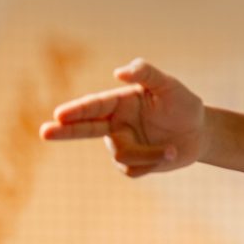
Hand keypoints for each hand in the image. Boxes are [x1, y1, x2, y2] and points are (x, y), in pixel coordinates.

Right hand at [39, 58, 206, 177]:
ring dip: (150, 155)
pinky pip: (133, 170)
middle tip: (44, 132)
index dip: (77, 110)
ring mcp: (121, 144)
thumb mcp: (169, 86)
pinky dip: (153, 163)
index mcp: (119, 102)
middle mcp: (114, 123)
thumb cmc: (183, 104)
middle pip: (83, 129)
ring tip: (173, 149)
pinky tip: (169, 155)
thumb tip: (120, 72)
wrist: (199, 133)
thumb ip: (146, 74)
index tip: (59, 114)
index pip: (94, 106)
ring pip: (122, 157)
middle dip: (64, 131)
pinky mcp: (131, 163)